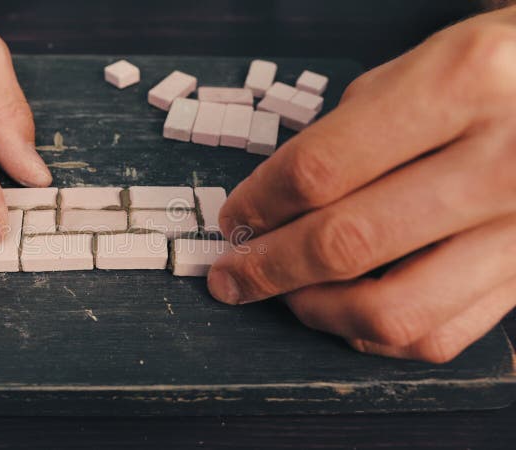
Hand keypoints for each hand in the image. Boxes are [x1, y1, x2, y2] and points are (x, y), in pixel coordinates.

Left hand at [209, 6, 515, 362]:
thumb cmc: (501, 67)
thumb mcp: (422, 64)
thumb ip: (349, 131)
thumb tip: (276, 202)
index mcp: (462, 83)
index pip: (323, 167)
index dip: (259, 204)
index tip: (234, 220)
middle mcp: (502, 160)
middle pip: (346, 242)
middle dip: (268, 268)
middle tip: (231, 274)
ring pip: (393, 311)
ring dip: (317, 312)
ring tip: (287, 295)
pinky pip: (441, 336)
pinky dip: (377, 334)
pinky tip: (347, 311)